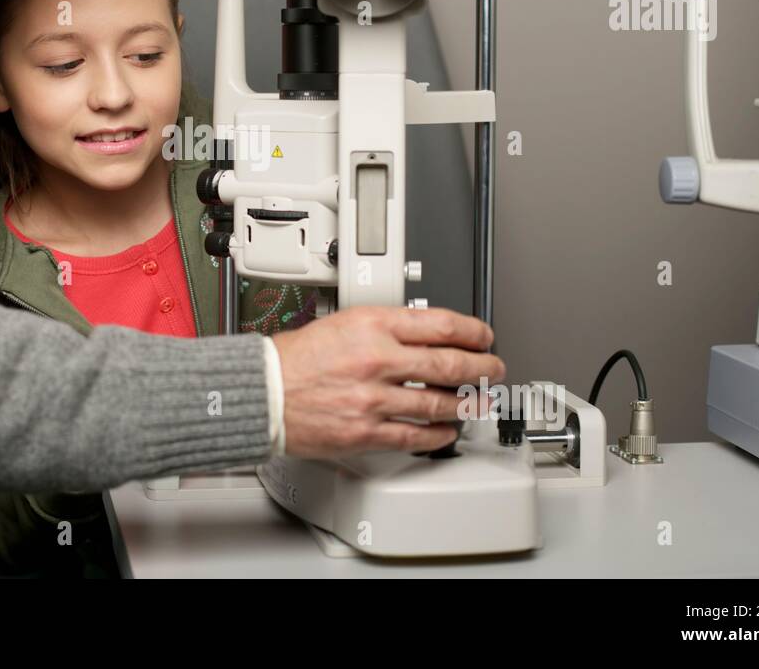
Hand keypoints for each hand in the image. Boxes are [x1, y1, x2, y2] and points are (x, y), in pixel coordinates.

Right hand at [271, 306, 502, 456]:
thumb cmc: (295, 358)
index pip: (442, 325)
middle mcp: (378, 359)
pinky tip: (447, 431)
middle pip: (451, 364)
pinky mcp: (367, 431)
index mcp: (373, 325)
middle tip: (493, 369)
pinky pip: (416, 436)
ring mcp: (374, 398)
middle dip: (482, 368)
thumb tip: (426, 337)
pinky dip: (438, 434)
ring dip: (467, 403)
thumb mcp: (344, 322)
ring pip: (440, 403)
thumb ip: (386, 328)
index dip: (474, 332)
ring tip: (478, 402)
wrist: (265, 391)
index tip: (484, 337)